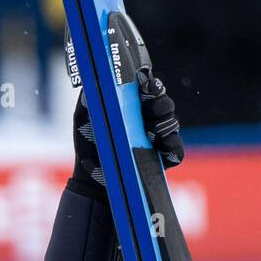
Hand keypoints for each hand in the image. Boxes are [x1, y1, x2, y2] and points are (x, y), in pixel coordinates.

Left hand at [71, 71, 184, 191]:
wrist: (90, 178)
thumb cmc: (88, 143)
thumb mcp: (84, 117)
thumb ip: (89, 98)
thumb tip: (92, 82)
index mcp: (133, 104)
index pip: (149, 89)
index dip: (151, 86)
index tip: (146, 86)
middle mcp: (148, 118)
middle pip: (164, 104)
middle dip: (160, 102)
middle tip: (150, 102)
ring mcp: (157, 139)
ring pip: (171, 124)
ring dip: (165, 122)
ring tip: (153, 127)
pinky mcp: (162, 159)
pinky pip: (176, 151)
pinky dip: (172, 146)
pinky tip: (162, 145)